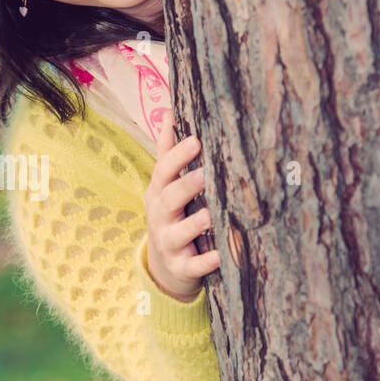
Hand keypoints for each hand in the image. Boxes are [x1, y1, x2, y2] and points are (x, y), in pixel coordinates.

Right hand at [144, 108, 219, 300]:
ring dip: (194, 224)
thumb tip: (167, 112)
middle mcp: (160, 217)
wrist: (165, 267)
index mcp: (158, 193)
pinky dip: (206, 262)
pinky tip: (221, 256)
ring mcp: (169, 243)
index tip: (196, 140)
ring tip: (210, 215)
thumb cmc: (172, 215)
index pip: (163, 171)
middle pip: (170, 199)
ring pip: (179, 233)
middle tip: (206, 174)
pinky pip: (193, 266)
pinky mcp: (181, 268)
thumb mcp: (164, 186)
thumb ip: (167, 152)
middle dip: (186, 186)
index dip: (178, 156)